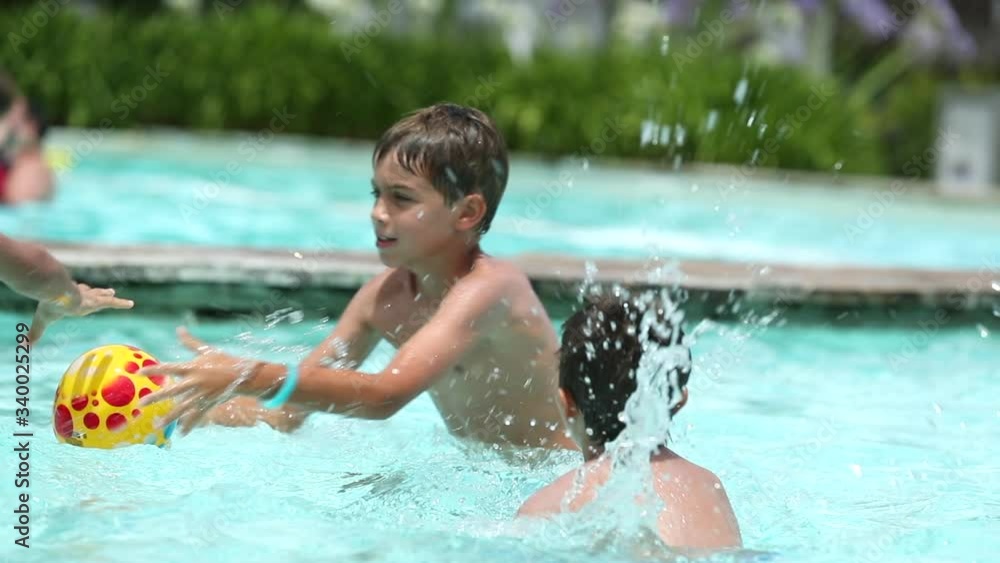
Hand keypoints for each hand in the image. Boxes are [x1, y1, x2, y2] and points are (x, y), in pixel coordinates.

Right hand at [29, 283, 133, 342]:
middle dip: (94, 292)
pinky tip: (132, 305)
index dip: (78, 296)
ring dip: (106, 295)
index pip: (76, 298)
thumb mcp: (42, 322)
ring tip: (112, 293)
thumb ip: (36, 333)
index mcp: (69, 302)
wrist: (57, 294)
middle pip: (89, 294)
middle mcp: (80, 297)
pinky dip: (121, 304)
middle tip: (101, 292)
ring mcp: (90, 298)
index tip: (80, 296)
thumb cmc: (49, 306)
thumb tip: (25, 346)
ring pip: (100, 296)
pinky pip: (112, 303)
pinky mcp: (97, 301)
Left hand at [138, 327, 262, 435]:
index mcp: (193, 367)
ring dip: (169, 418)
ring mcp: (202, 395)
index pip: (169, 368)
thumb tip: (179, 329)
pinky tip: (181, 434)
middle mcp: (196, 382)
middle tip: (141, 403)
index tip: (138, 372)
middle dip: (156, 397)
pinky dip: (190, 425)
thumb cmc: (224, 360)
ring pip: (182, 408)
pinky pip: (197, 416)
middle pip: (172, 391)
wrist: (244, 376)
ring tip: (156, 426)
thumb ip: (190, 343)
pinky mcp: (209, 403)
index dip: (154, 369)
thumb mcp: (207, 351)